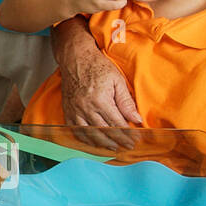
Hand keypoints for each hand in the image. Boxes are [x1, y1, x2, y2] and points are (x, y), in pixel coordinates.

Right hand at [55, 22, 141, 149]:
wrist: (75, 58)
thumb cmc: (97, 66)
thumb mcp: (117, 80)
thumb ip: (126, 101)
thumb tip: (137, 118)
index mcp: (100, 100)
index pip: (117, 124)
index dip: (128, 134)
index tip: (135, 139)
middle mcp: (86, 108)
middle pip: (104, 132)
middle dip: (118, 141)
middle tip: (128, 146)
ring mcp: (75, 110)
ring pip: (90, 134)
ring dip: (102, 143)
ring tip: (113, 147)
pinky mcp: (68, 110)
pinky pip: (75, 130)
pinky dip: (85, 138)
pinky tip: (93, 141)